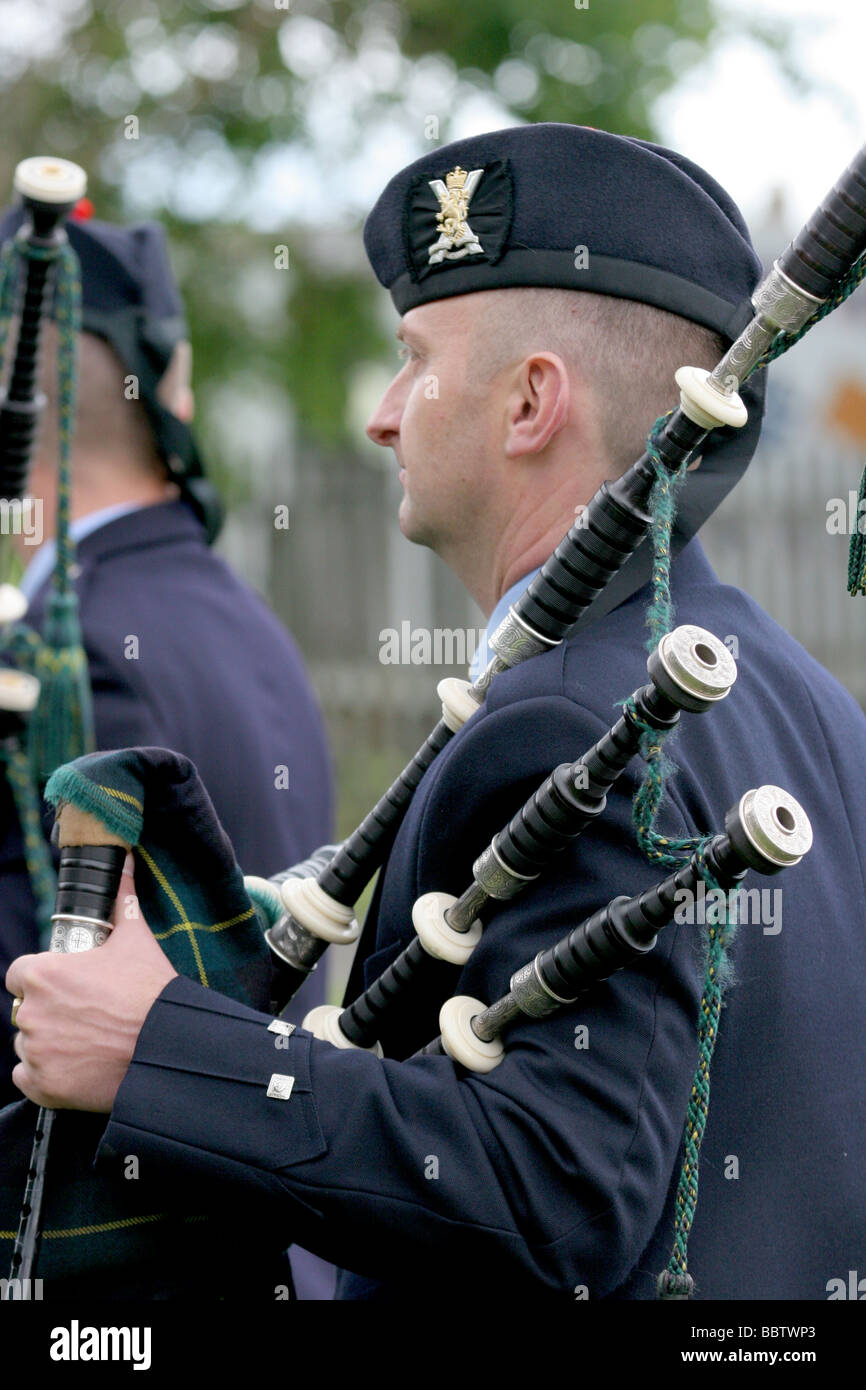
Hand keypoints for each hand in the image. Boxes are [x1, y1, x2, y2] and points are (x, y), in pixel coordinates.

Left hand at [6, 856, 176, 1111]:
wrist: (168, 1047)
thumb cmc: (151, 992)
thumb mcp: (136, 939)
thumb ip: (122, 901)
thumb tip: (124, 864)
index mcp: (44, 973)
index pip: (20, 974)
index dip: (42, 979)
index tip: (66, 986)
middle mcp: (32, 1012)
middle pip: (25, 1009)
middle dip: (48, 1011)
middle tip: (84, 1015)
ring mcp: (36, 1050)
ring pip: (27, 1043)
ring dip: (47, 1043)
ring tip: (85, 1041)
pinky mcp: (43, 1085)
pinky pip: (26, 1077)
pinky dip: (45, 1074)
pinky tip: (75, 1065)